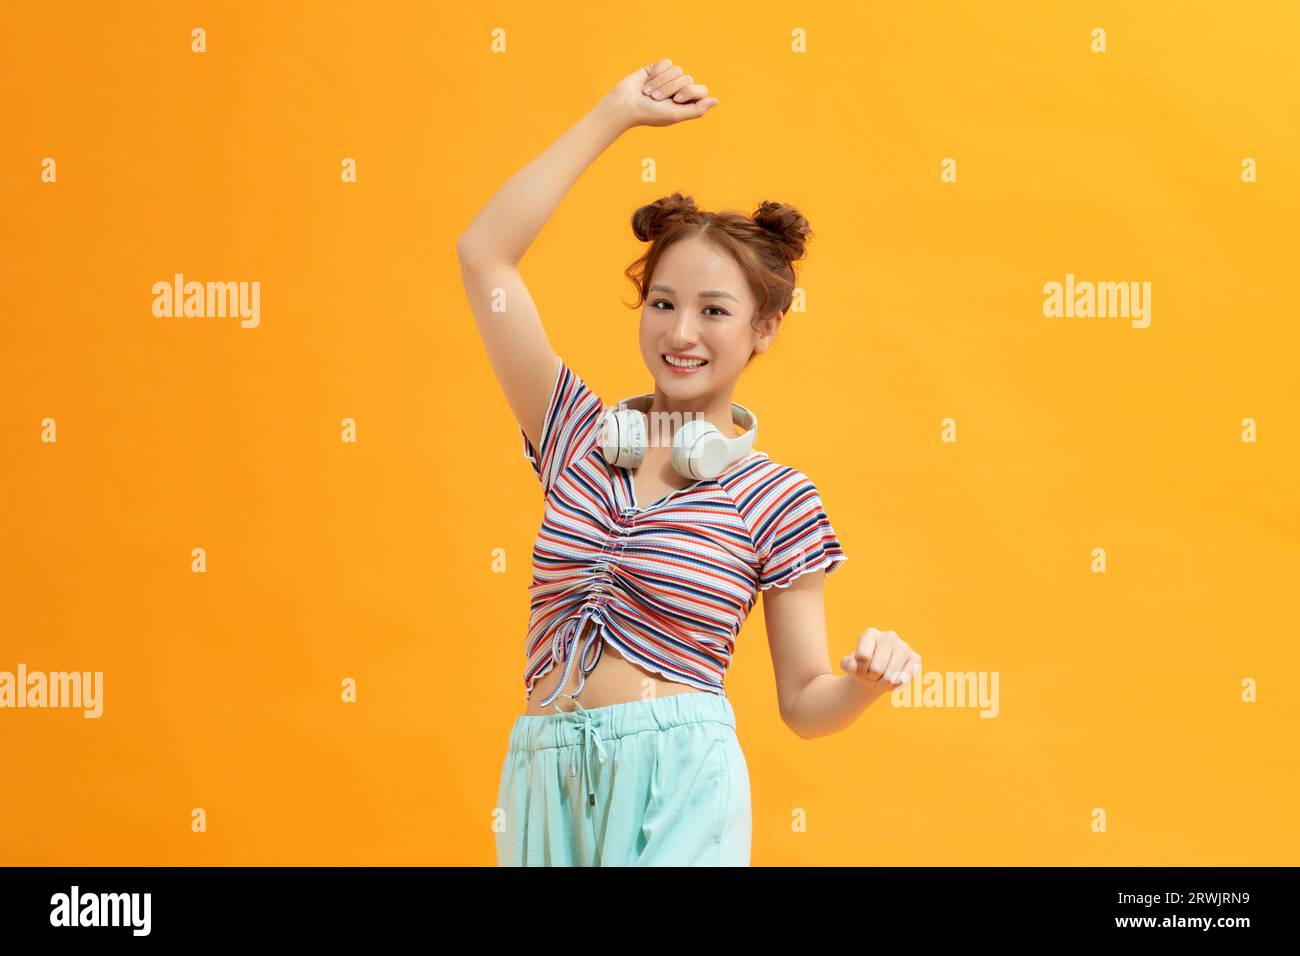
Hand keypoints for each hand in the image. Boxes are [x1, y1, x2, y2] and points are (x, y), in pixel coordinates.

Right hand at [604, 58, 719, 128]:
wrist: (625, 104)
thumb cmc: (649, 113)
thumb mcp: (676, 115)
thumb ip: (697, 110)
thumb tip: (716, 101)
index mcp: (686, 103)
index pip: (700, 90)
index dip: (690, 92)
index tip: (676, 100)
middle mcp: (679, 89)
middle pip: (688, 79)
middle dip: (671, 88)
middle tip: (657, 99)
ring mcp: (669, 78)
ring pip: (677, 70)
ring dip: (661, 82)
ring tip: (649, 93)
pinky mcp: (658, 68)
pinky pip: (666, 63)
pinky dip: (656, 73)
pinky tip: (647, 82)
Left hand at [840, 628, 920, 691]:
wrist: (876, 674)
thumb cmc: (861, 667)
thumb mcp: (849, 666)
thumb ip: (846, 664)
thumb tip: (853, 667)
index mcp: (870, 633)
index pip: (863, 656)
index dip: (859, 669)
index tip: (860, 668)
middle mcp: (889, 636)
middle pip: (876, 669)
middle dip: (871, 678)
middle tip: (872, 675)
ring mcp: (904, 646)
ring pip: (890, 677)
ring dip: (883, 684)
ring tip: (881, 678)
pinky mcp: (916, 658)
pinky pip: (905, 679)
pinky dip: (896, 685)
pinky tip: (893, 679)